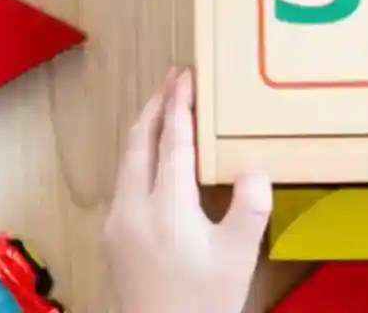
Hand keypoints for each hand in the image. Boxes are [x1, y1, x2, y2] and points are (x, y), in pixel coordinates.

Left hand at [104, 68, 272, 312]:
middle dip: (156, 106)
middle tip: (173, 79)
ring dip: (145, 129)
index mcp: (165, 207)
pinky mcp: (113, 238)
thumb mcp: (237, 259)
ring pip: (127, 161)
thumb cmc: (202, 303)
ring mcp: (117, 223)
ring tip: (163, 108)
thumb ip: (249, 210)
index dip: (180, 106)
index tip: (186, 76)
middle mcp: (133, 208)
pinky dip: (139, 155)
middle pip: (139, 142)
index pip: (172, 142)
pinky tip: (152, 158)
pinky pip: (125, 181)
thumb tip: (254, 169)